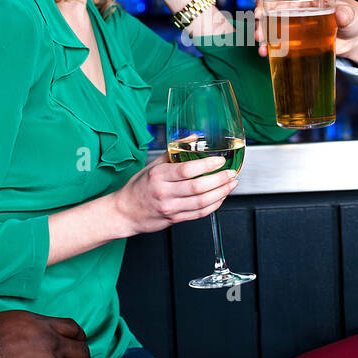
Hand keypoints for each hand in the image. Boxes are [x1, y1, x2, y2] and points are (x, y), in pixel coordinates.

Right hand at [109, 154, 238, 235]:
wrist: (125, 212)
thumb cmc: (139, 187)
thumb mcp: (153, 166)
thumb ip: (174, 152)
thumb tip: (194, 137)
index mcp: (158, 176)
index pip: (186, 170)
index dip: (207, 165)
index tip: (220, 160)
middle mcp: (164, 192)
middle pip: (197, 187)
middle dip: (219, 179)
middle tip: (231, 172)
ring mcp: (170, 208)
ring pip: (201, 202)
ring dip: (220, 193)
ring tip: (230, 184)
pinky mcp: (175, 219)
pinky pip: (199, 214)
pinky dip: (214, 205)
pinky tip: (221, 197)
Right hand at [252, 0, 357, 65]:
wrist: (355, 38)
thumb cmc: (354, 19)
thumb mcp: (351, 14)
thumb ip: (347, 13)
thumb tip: (342, 14)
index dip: (264, 2)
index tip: (259, 15)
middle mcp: (293, 2)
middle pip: (268, 10)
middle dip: (260, 23)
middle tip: (260, 38)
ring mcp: (290, 19)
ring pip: (269, 25)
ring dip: (262, 37)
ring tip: (263, 51)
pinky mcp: (292, 34)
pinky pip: (276, 38)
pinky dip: (270, 46)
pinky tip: (268, 55)